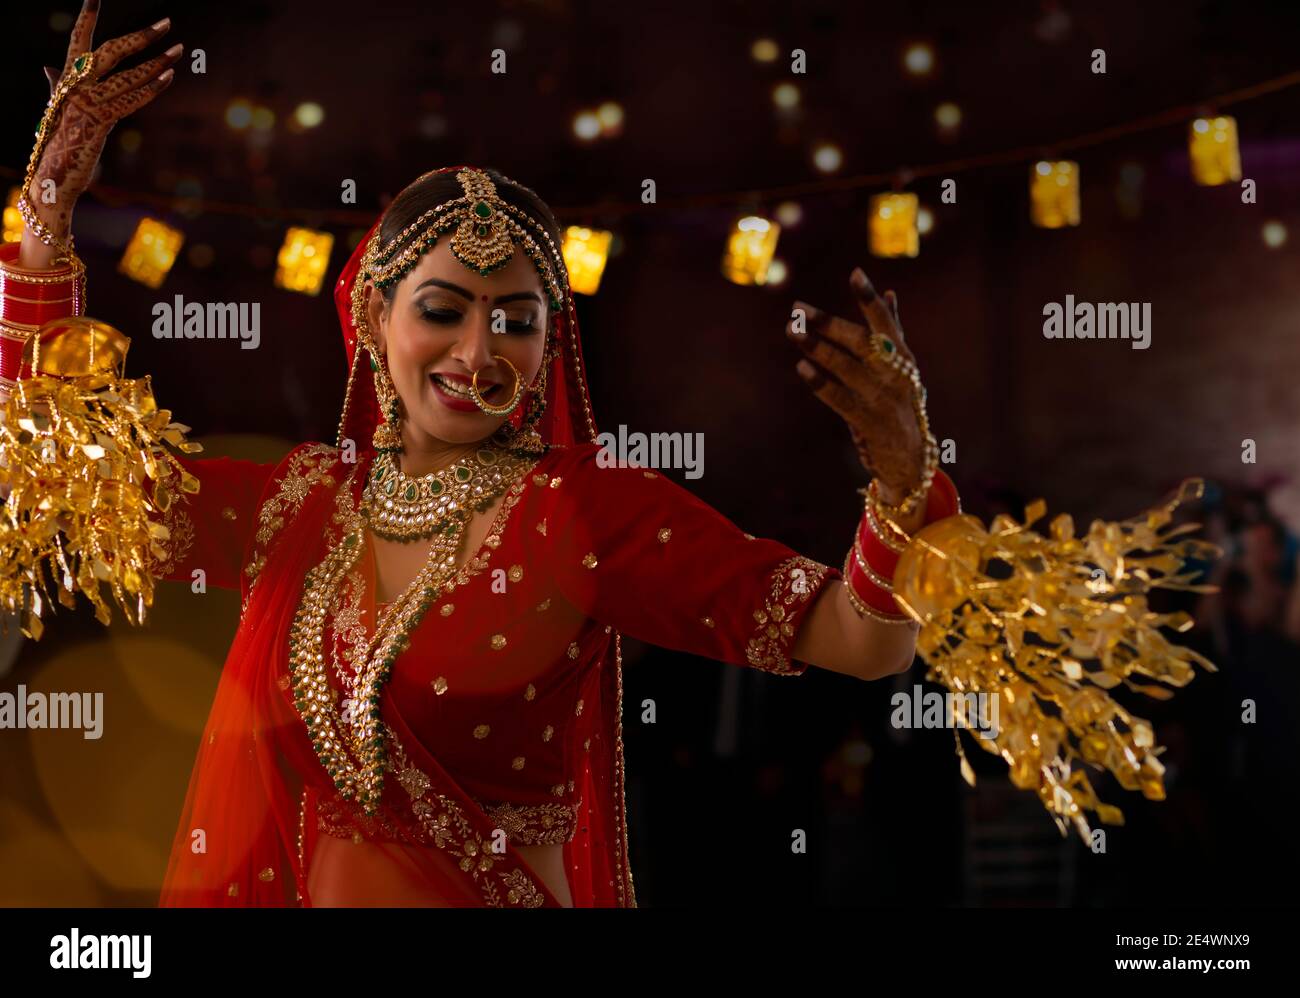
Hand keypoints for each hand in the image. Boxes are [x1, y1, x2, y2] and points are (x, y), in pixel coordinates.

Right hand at [22, 1, 180, 262]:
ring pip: (128, 76)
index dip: (86, 19)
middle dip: (140, 36)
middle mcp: (74, 86)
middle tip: (167, 23)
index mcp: (65, 79)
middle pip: (110, 52)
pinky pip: (131, 101)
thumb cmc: (57, 142)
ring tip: (179, 48)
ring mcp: (86, 103)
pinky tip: (169, 76)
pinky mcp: (99, 122)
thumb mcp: (58, 109)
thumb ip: (57, 85)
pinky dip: (151, 88)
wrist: (51, 177)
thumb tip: (48, 67)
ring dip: (157, 61)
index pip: (77, 42)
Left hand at [786, 268, 929, 508]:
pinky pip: (840, 399)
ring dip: (817, 347)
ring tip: (792, 331)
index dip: (869, 298)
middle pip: (860, 341)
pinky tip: (801, 367)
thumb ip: (893, 331)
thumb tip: (888, 293)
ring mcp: (882, 398)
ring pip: (846, 367)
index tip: (855, 274)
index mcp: (903, 357)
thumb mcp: (901, 367)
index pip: (886, 322)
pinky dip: (820, 383)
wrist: (910, 457)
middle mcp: (895, 374)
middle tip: (798, 308)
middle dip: (828, 322)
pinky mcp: (868, 422)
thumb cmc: (899, 404)